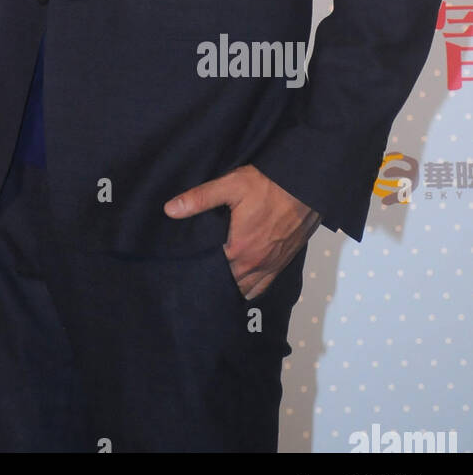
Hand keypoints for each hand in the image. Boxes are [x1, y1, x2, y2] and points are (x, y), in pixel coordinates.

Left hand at [164, 164, 319, 299]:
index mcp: (239, 249)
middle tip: (197, 273)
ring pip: (246, 289)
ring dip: (232, 286)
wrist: (305, 186)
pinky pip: (263, 287)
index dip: (197, 269)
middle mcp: (255, 264)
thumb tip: (170, 209)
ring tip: (215, 279)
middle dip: (213, 280)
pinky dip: (250, 288)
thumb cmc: (268, 185)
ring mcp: (271, 266)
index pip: (211, 271)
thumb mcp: (230, 186)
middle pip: (228, 284)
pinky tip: (239, 282)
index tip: (184, 267)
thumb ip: (199, 199)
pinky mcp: (283, 263)